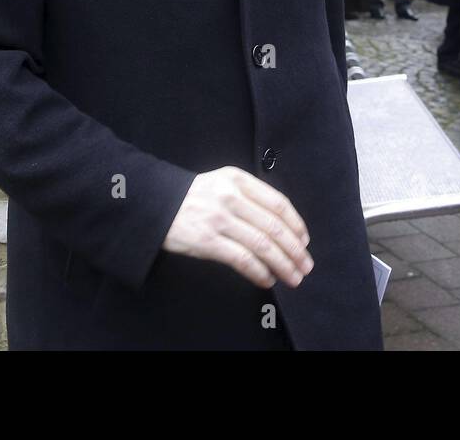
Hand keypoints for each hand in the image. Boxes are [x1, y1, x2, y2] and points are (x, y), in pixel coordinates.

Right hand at [162, 166, 312, 288]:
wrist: (154, 204)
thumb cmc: (194, 197)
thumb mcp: (222, 184)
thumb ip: (250, 197)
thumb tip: (283, 226)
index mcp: (238, 180)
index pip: (278, 203)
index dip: (296, 225)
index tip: (304, 241)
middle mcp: (231, 197)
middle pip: (274, 226)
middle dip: (294, 250)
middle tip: (305, 265)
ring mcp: (218, 219)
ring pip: (262, 245)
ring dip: (282, 264)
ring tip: (292, 277)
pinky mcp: (206, 241)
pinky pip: (242, 259)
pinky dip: (259, 271)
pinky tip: (267, 279)